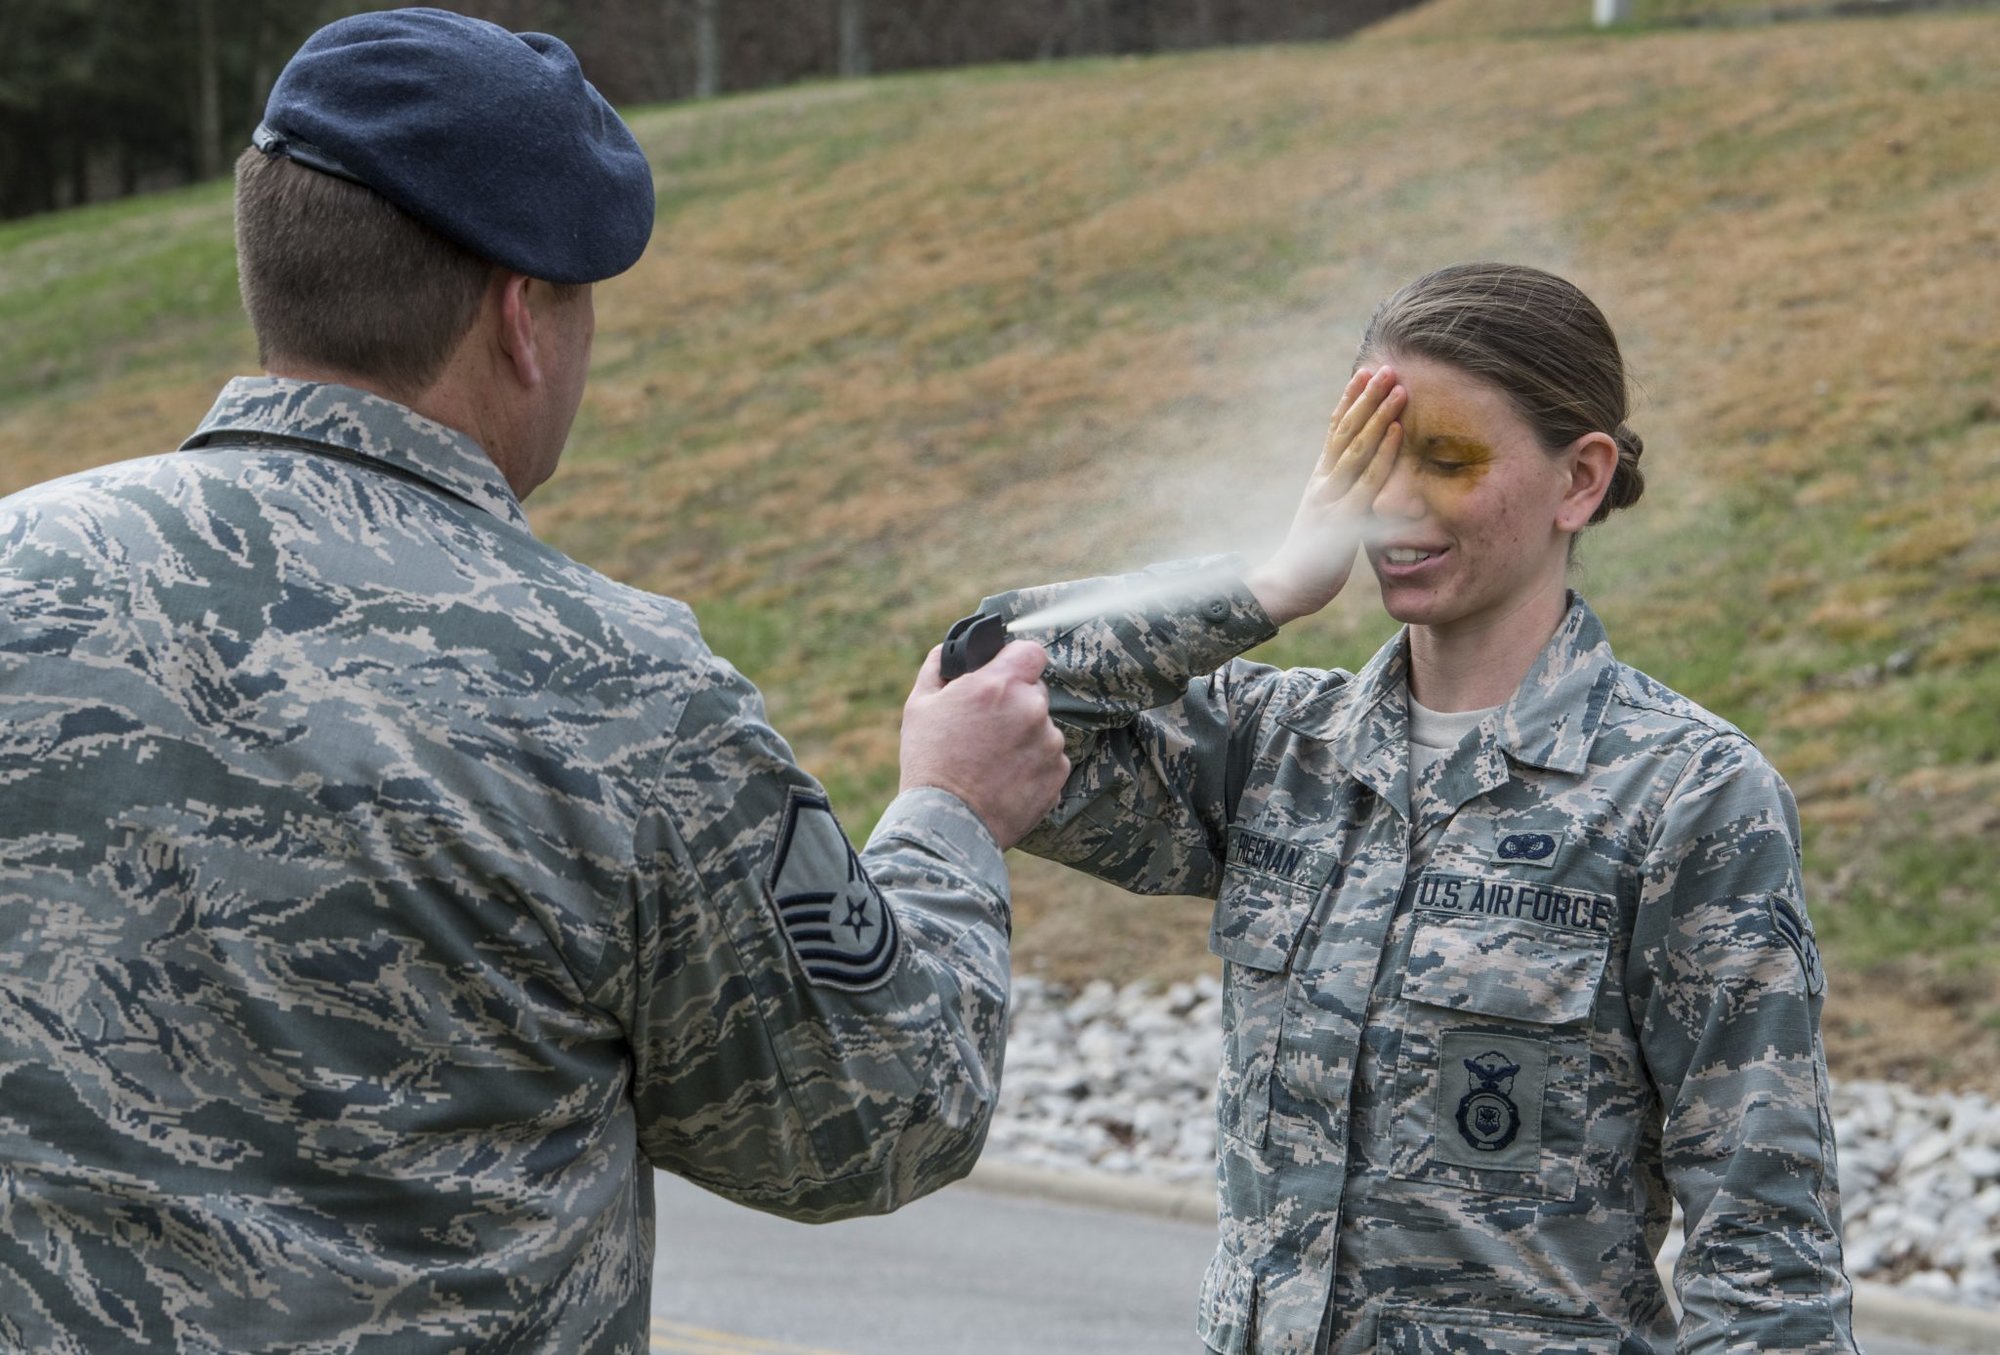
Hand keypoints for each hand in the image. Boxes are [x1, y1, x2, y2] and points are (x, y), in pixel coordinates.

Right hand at [898, 640, 1070, 849]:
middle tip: (987, 728)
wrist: (949, 823)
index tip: (1004, 675)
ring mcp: (1049, 742)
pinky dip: (1033, 766)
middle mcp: (1030, 708)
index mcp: (997, 685)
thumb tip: (948, 650)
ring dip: (1025, 737)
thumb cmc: (928, 763)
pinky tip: (1005, 779)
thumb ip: (938, 668)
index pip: (1030, 651)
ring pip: (1043, 727)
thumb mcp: (919, 706)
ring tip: (993, 761)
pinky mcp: (1058, 773)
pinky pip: (1050, 758)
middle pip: (1035, 691)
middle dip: (1015, 703)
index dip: (1016, 661)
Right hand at [1246, 365, 1404, 626]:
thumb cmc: (1309, 560)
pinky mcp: (1342, 519)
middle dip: (1367, 397)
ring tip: (1398, 388)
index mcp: (1319, 481)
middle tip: (1386, 367)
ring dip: (1378, 415)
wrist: (1285, 588)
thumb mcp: (1325, 521)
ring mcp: (1331, 498)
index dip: (1349, 401)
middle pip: (1346, 430)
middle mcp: (1323, 482)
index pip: (1334, 432)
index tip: (1364, 374)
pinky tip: (1396, 431)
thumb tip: (1362, 486)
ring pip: (1357, 448)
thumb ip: (1340, 500)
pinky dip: (1383, 454)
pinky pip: (1367, 480)